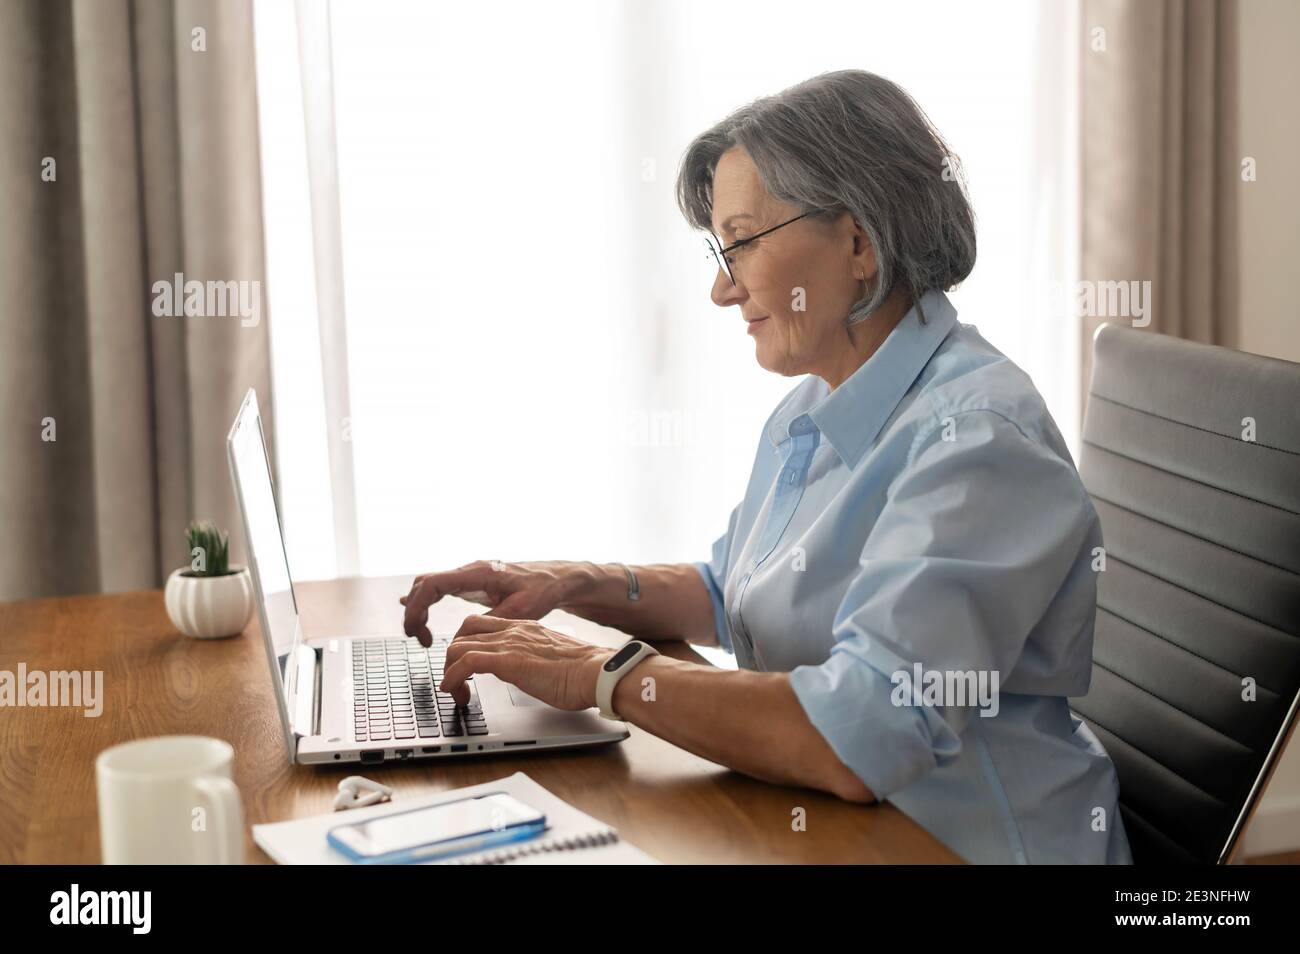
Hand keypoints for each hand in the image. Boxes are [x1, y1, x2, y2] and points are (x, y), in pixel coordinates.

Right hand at [400, 560, 582, 646]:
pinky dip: (426, 602)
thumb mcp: (522, 610)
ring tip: (425, 638)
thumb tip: (469, 638)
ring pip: (429, 586)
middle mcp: (469, 571)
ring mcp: (469, 576)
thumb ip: (494, 621)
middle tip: (420, 640)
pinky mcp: (472, 584)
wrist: (556, 579)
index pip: (432, 583)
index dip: (416, 606)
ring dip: (420, 610)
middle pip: (424, 584)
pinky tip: (419, 616)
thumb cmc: (543, 589)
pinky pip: (440, 589)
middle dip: (414, 612)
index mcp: (478, 573)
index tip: (415, 630)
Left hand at [439, 615, 608, 709]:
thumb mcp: (551, 658)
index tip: (464, 665)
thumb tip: (528, 674)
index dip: (466, 643)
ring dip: (449, 671)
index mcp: (525, 628)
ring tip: (455, 692)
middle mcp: (513, 631)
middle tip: (455, 680)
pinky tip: (453, 692)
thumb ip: (535, 659)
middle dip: (452, 656)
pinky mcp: (508, 661)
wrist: (597, 672)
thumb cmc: (583, 672)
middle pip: (464, 632)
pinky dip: (452, 678)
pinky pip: (466, 663)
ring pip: (458, 646)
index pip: (482, 624)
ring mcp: (509, 644)